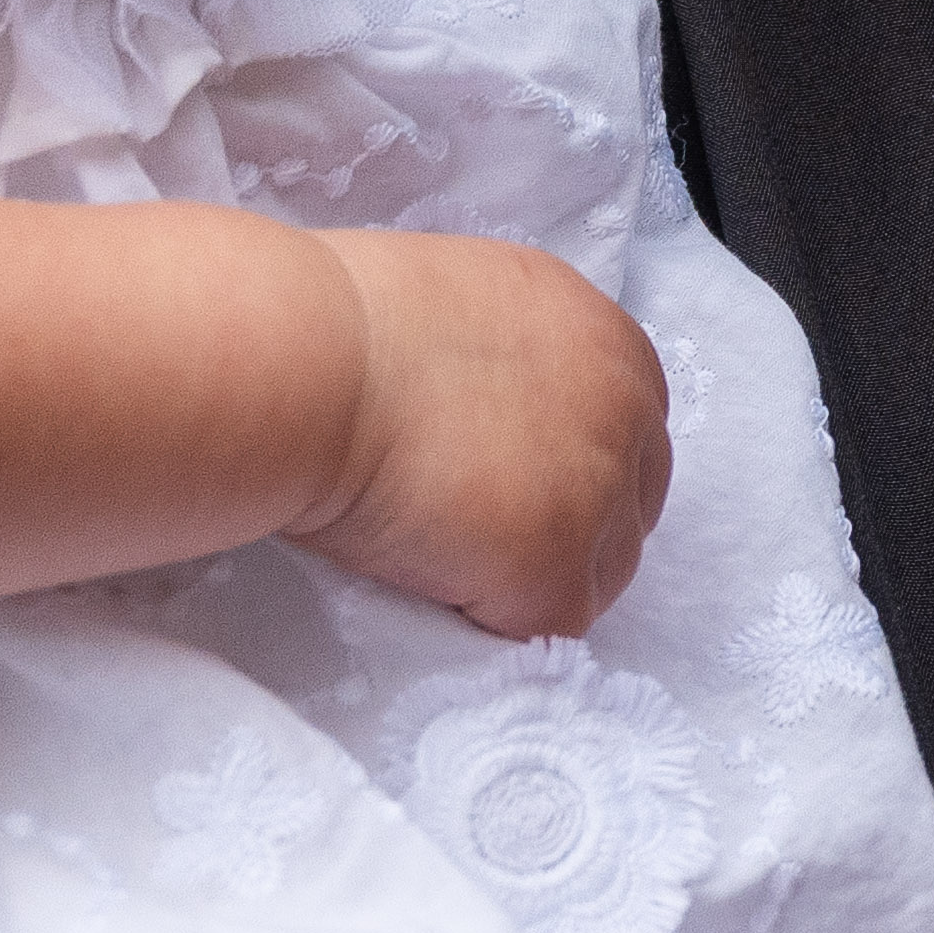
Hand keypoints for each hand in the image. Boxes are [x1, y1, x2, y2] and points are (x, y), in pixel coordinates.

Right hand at [308, 229, 678, 635]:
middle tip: (479, 540)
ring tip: (445, 563)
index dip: (571, 468)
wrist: (302, 368)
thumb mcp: (459, 307)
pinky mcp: (557, 565)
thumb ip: (504, 359)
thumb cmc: (336, 325)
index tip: (513, 489)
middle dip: (570, 528)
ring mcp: (600, 489)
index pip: (626, 426)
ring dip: (535, 580)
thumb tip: (487, 404)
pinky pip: (548, 626)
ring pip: (602, 571)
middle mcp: (625, 406)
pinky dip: (496, 620)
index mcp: (600, 336)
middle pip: (632, 500)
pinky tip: (432, 589)